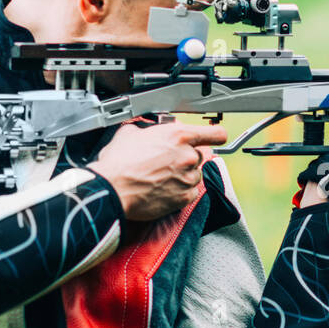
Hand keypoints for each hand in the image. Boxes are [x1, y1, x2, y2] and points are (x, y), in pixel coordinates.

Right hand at [88, 121, 226, 220]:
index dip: (215, 135)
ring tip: (160, 177)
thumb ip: (147, 129)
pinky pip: (190, 193)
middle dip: (185, 158)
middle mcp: (188, 156)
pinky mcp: (184, 197)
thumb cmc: (119, 163)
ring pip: (194, 175)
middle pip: (199, 155)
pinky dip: (179, 192)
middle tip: (165, 162)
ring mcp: (188, 178)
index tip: (215, 138)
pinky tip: (162, 189)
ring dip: (182, 176)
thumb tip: (146, 131)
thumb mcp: (130, 133)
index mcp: (178, 136)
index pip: (215, 134)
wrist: (113, 189)